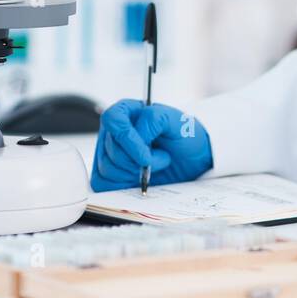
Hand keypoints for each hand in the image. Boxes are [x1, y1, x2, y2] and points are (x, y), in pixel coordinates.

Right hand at [90, 100, 212, 191]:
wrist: (192, 161)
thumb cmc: (185, 137)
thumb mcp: (178, 122)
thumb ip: (154, 119)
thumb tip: (137, 133)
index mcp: (127, 111)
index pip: (112, 119)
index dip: (126, 139)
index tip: (145, 157)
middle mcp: (114, 131)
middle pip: (111, 148)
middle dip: (137, 161)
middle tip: (161, 158)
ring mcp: (109, 152)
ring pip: (107, 168)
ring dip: (134, 174)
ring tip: (153, 167)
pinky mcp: (109, 174)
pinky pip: (103, 184)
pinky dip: (123, 186)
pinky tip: (138, 181)